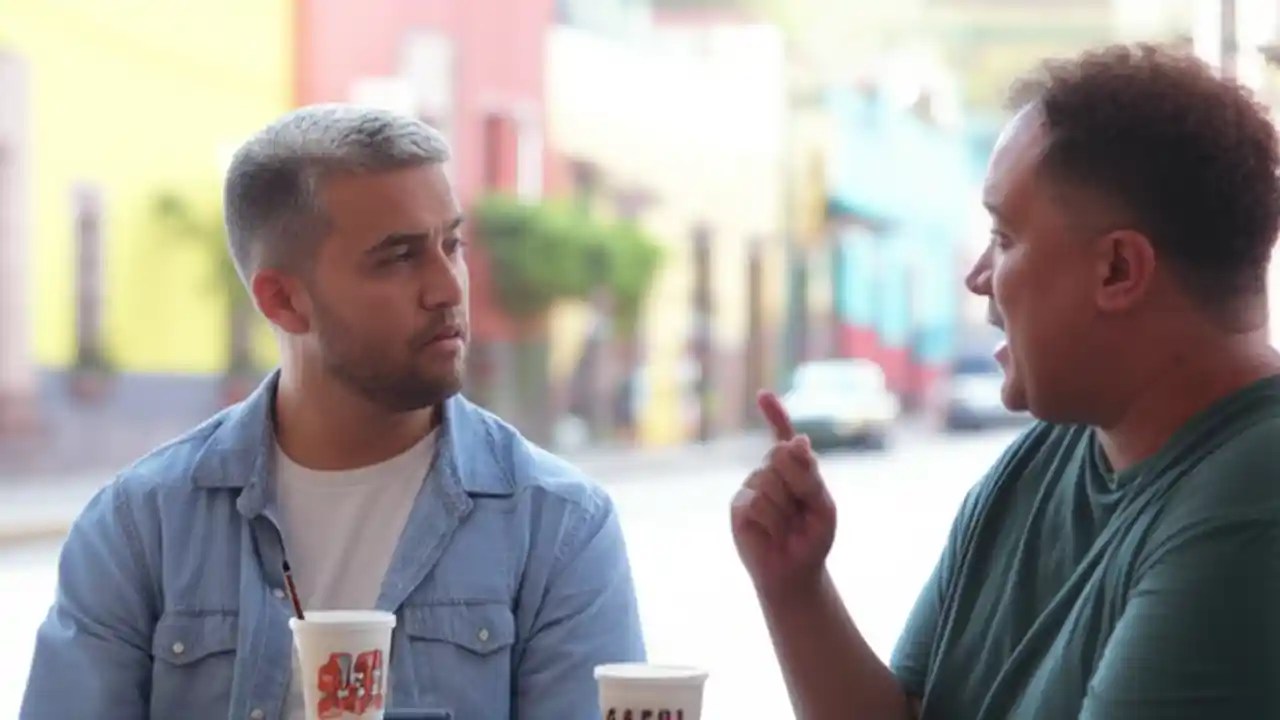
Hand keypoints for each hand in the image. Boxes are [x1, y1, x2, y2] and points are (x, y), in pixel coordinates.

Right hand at [732, 390, 837, 599]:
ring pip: (769, 480)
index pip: (783, 437)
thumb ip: (811, 474)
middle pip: (780, 456)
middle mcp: (768, 472)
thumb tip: (798, 441)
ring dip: (786, 508)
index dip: (774, 414)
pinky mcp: (738, 506)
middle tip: (802, 511)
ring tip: (787, 527)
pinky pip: (756, 501)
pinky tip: (772, 534)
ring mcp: (751, 488)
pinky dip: (773, 521)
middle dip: (798, 483)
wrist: (795, 573)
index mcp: (792, 469)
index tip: (763, 395)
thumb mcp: (823, 505)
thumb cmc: (812, 539)